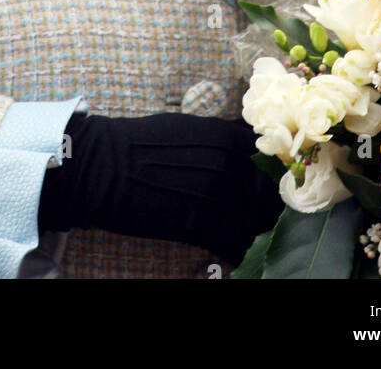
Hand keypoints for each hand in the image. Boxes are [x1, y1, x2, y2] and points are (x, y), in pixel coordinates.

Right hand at [38, 110, 280, 266]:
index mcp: (227, 136)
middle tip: (263, 220)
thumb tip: (248, 155)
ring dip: (255, 232)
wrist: (103, 166)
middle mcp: (229, 163)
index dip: (277, 180)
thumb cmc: (139, 144)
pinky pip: (234, 244)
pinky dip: (236, 251)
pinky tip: (230, 252)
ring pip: (256, 223)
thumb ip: (223, 141)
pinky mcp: (200, 223)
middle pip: (271, 196)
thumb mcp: (188, 129)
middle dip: (270, 210)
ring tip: (245, 236)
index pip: (274, 161)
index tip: (274, 192)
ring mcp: (217, 194)